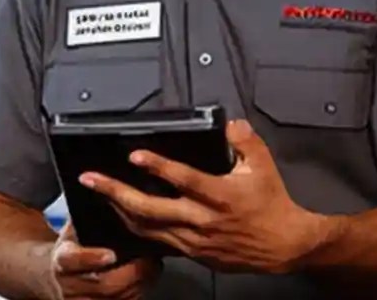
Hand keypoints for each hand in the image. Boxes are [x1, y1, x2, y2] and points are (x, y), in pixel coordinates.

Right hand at [45, 220, 161, 299]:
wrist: (62, 277)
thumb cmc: (76, 246)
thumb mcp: (75, 229)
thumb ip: (89, 216)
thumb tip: (109, 187)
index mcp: (63, 259)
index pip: (73, 260)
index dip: (91, 258)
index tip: (110, 253)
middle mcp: (70, 284)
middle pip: (104, 284)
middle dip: (131, 272)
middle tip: (150, 257)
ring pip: (120, 297)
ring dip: (141, 282)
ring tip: (153, 264)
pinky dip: (140, 291)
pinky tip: (147, 277)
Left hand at [80, 119, 327, 274]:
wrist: (285, 247)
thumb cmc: (273, 206)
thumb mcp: (264, 166)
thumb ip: (245, 141)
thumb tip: (230, 124)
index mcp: (220, 196)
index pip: (183, 179)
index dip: (158, 167)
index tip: (135, 155)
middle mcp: (203, 220)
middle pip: (151, 208)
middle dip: (116, 192)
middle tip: (91, 179)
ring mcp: (194, 240)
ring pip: (148, 227)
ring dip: (119, 210)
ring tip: (99, 194)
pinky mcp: (193, 253)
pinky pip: (157, 241)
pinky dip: (137, 228)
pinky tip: (122, 216)